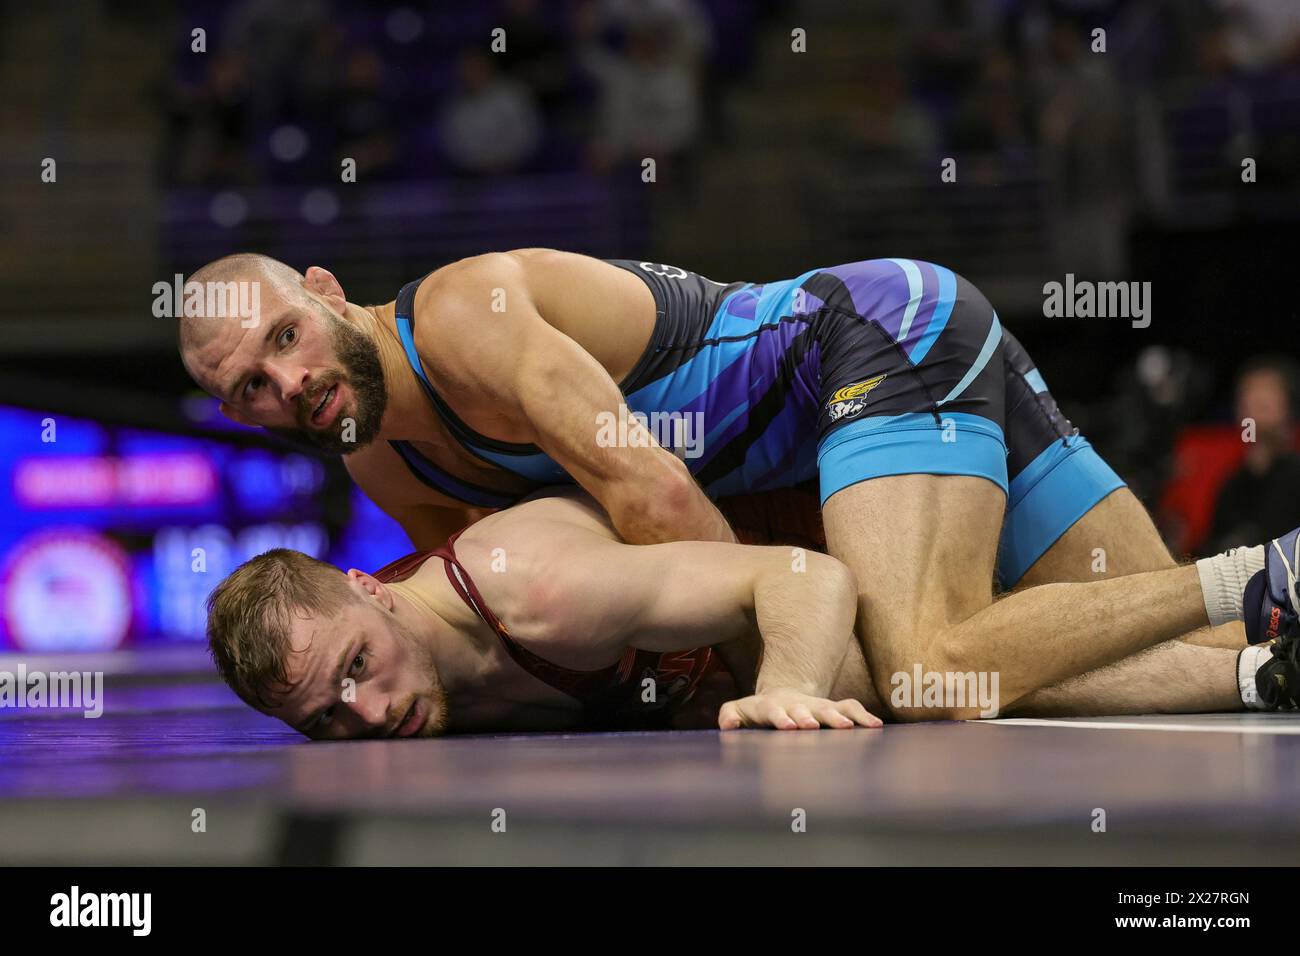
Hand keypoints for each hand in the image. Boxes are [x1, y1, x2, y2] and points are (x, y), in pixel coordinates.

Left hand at [718, 690, 882, 729]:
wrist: (786, 697)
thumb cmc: (761, 711)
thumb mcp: (742, 711)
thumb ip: (731, 714)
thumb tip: (726, 724)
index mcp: (773, 706)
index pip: (775, 711)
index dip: (782, 717)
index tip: (789, 726)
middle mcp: (798, 704)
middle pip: (805, 709)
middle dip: (809, 717)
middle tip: (813, 725)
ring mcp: (817, 706)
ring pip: (830, 708)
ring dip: (839, 717)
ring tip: (849, 727)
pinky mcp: (834, 710)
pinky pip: (851, 708)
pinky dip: (863, 716)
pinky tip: (875, 726)